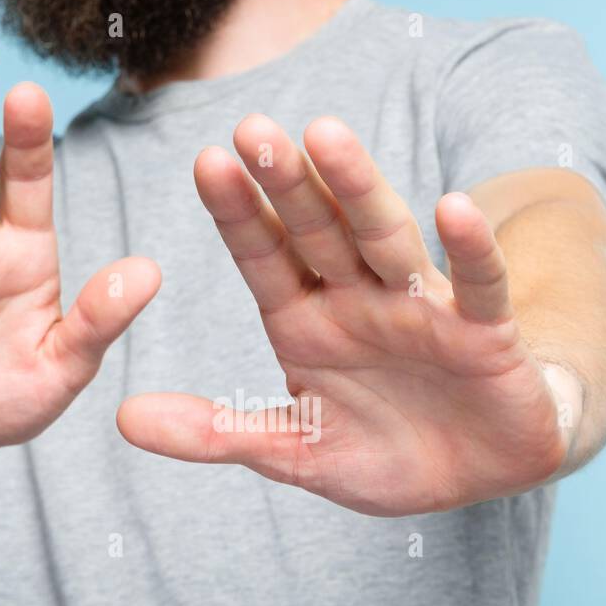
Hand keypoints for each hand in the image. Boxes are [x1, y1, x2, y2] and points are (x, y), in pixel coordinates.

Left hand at [116, 114, 575, 515]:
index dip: (237, 213)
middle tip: (252, 129)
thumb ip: (218, 432)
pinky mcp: (483, 332)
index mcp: (307, 323)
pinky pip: (477, 285)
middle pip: (318, 232)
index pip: (264, 258)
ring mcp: (421, 309)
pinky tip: (453, 208)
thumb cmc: (386, 455)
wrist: (477, 477)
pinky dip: (468, 251)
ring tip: (326, 136)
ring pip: (385, 239)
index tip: (205, 161)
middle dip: (286, 184)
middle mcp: (359, 301)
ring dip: (358, 189)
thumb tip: (122, 420)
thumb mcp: (295, 451)